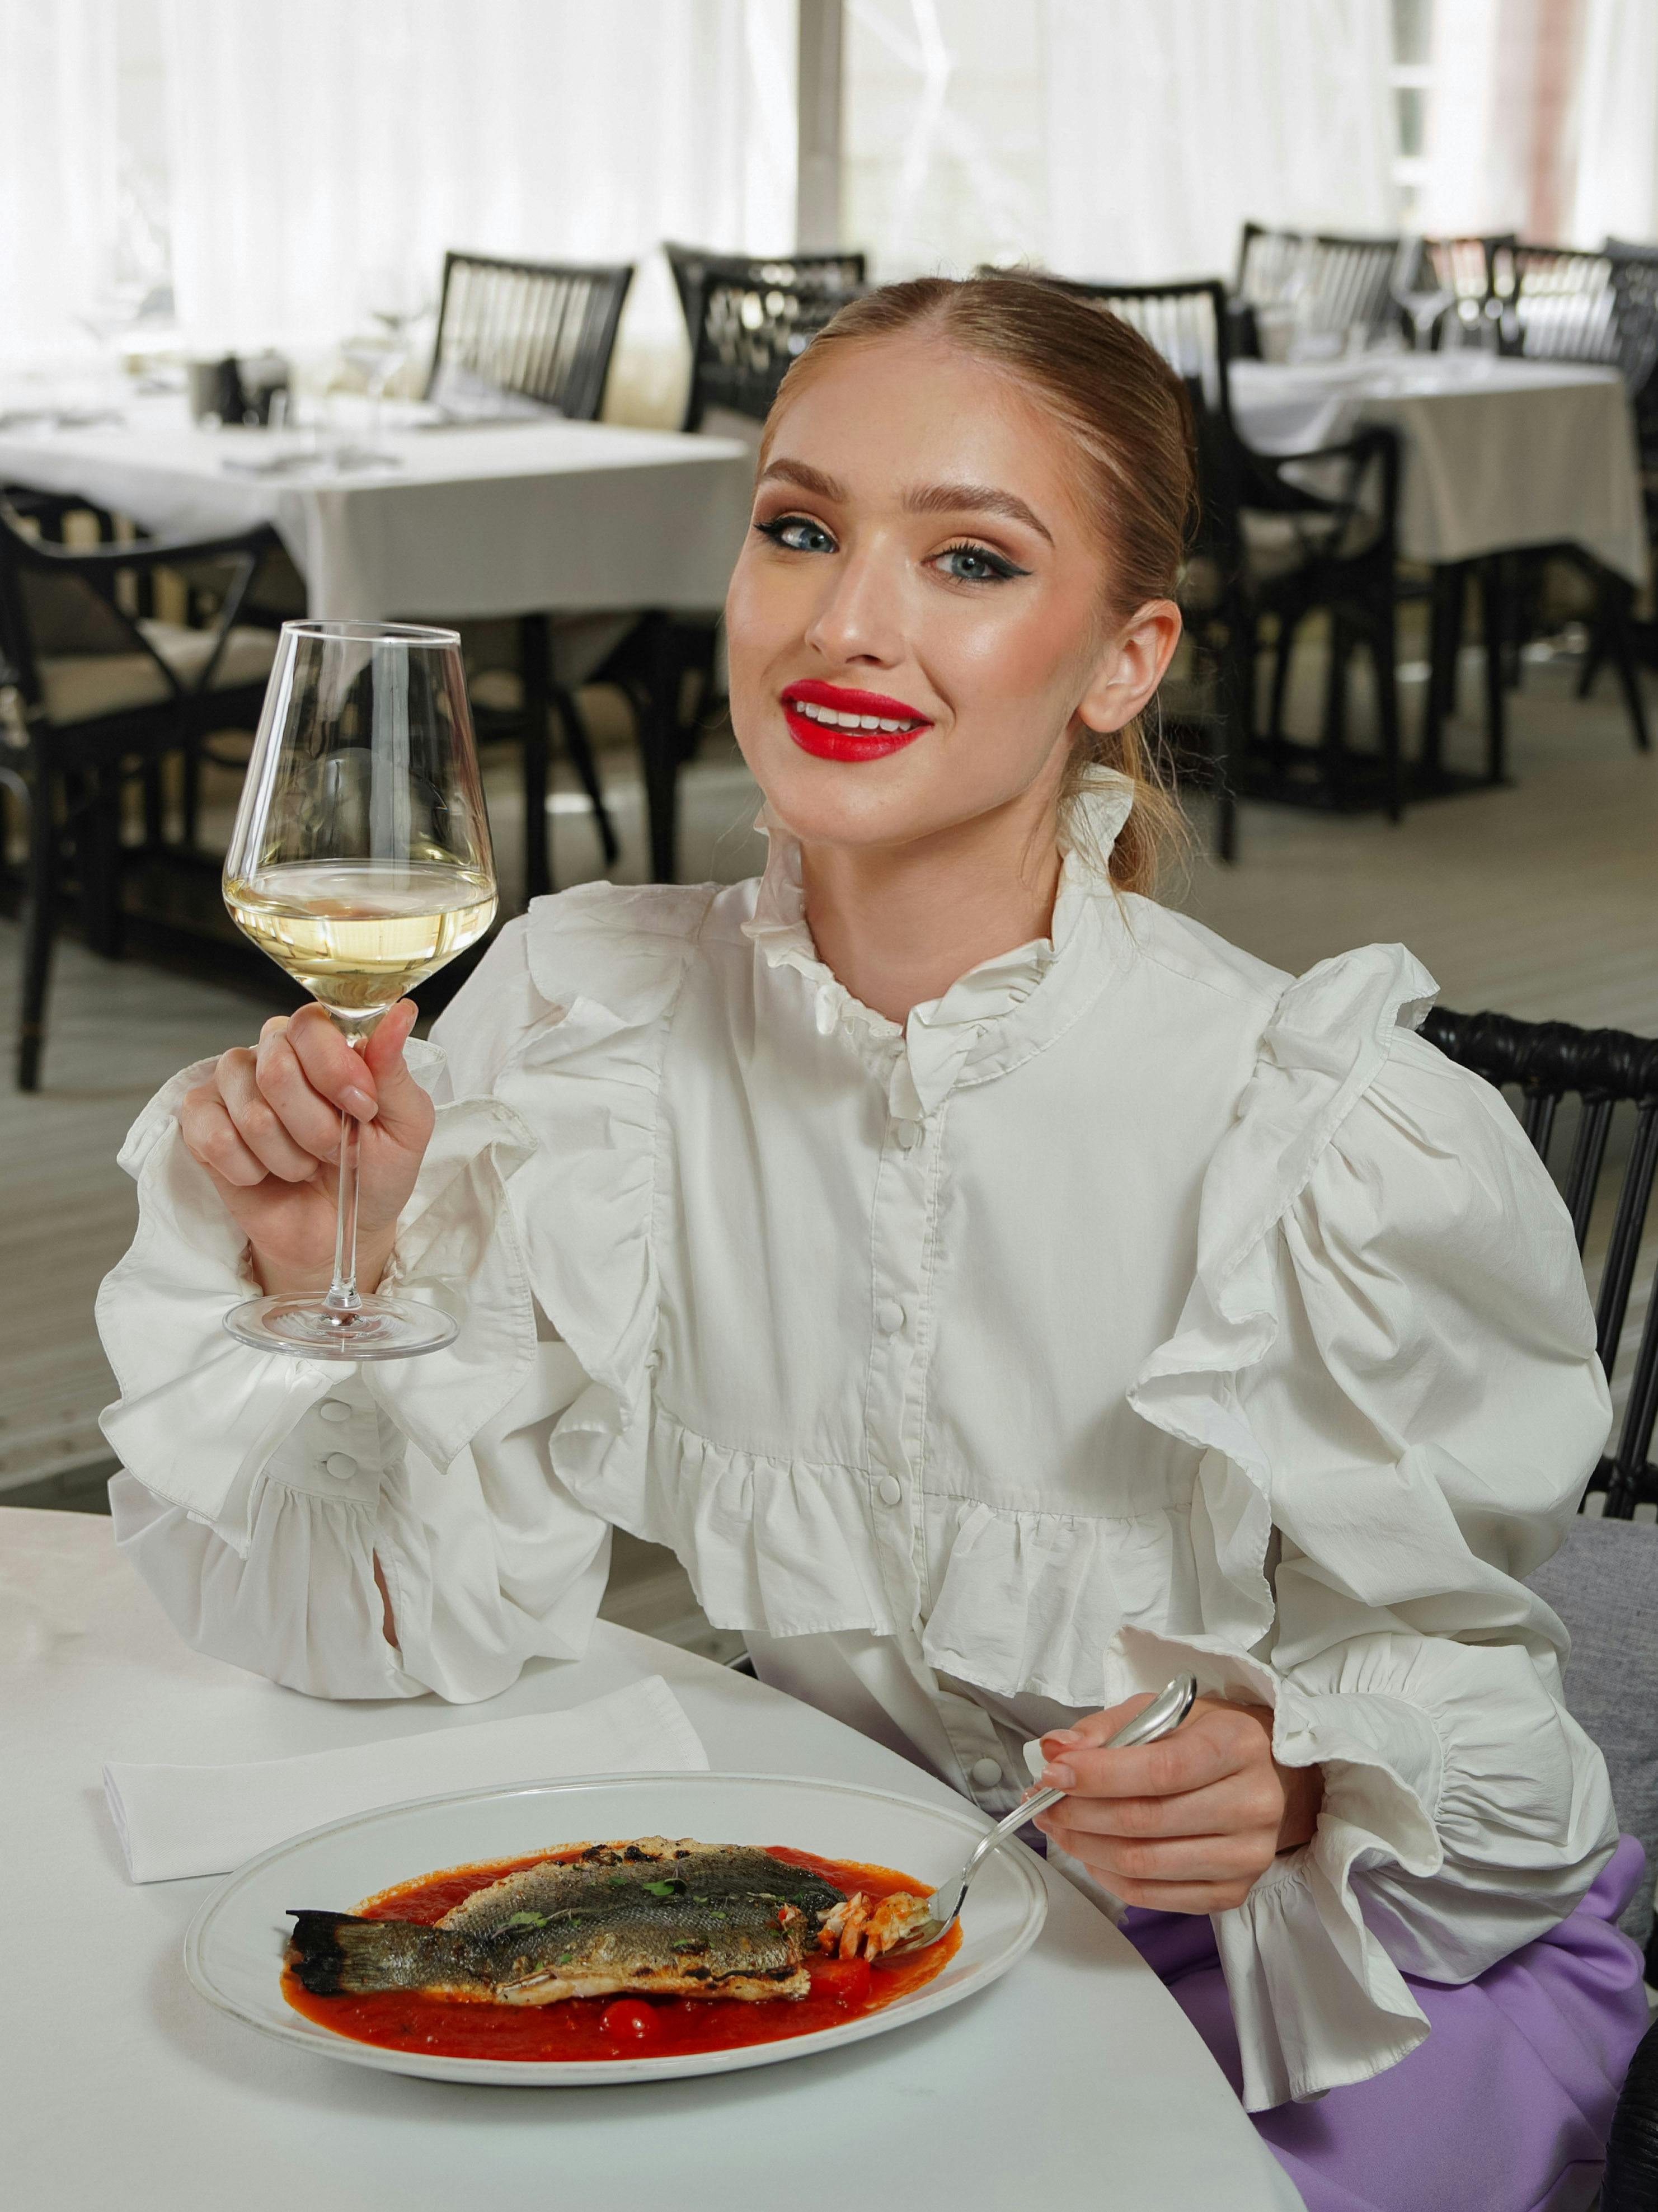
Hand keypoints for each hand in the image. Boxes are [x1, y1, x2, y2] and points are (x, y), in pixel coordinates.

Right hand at [177, 1001, 431, 1298]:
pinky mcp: (199, 1123)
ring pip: (250, 1110)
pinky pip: (213, 1137)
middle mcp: (271, 1053)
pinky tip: (263, 1175)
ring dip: (287, 1156)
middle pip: (275, 1067)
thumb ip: (394, 1070)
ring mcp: (231, 1086)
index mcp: (322, 1043)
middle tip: (332, 1148)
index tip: (362, 1108)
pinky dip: (247, 1169)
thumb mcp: (405, 1125)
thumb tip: (400, 1013)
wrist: (338, 1232)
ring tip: (303, 1167)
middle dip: (315, 1126)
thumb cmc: (374, 1174)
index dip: (334, 1071)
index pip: (309, 1025)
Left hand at [1032, 1693, 1323, 1913]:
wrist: (1260, 1774)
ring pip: (1146, 1863)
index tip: (1053, 1773)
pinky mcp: (1233, 1891)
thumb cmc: (1203, 1737)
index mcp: (1239, 1745)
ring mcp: (1247, 1855)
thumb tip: (1056, 1750)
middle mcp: (1254, 1803)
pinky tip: (1089, 1852)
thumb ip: (1106, 1729)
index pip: (1162, 1769)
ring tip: (1057, 1825)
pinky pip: (1155, 1896)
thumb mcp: (1159, 1711)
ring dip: (1086, 1846)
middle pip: (1147, 1821)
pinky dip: (1110, 1877)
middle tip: (1041, 1801)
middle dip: (1080, 1813)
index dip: (1100, 1776)